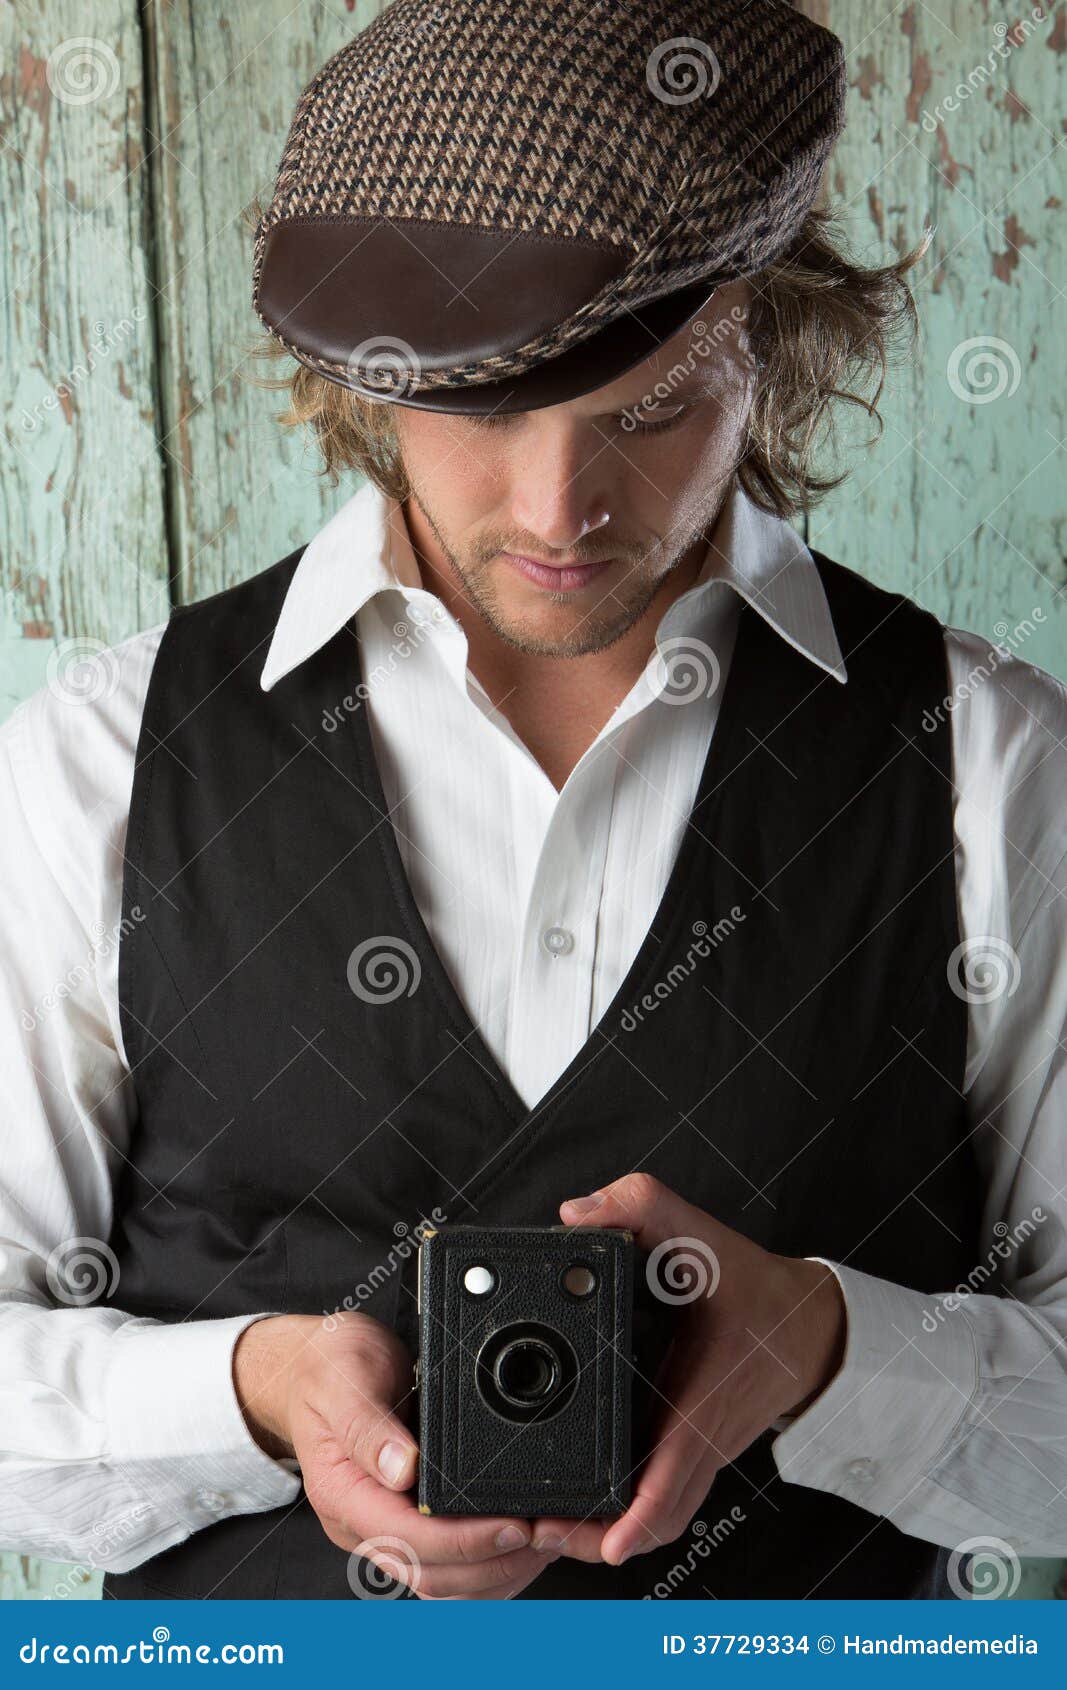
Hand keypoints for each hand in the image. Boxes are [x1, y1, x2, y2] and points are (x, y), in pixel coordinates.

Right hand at [232, 1311, 559, 1597]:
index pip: (408, 1539)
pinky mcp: (406, 1525)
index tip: (513, 1527)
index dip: (466, 1542)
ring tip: (550, 1541)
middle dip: (498, 1562)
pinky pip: (450, 1567)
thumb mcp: (343, 1380)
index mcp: (343, 1492)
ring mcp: (384, 1530)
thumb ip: (368, 1426)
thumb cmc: (326, 1371)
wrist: (311, 1368)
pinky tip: (523, 1548)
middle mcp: (362, 1523)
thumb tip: (402, 1469)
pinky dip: (491, 1566)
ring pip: (446, 1583)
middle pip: (434, 1574)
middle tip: (551, 1534)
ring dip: (501, 1572)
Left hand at [527, 1173, 845, 1567]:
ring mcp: (698, 1453)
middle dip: (597, 1538)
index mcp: (701, 1398)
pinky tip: (578, 1506)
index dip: (640, 1514)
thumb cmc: (755, 1288)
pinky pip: (659, 1501)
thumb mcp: (700, 1233)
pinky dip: (622, 1515)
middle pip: (654, 1521)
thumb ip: (641, 1206)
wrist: (810, 1325)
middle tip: (540, 1533)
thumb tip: (577, 1215)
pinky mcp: (692, 1451)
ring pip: (655, 1520)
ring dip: (605, 1533)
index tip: (610, 1540)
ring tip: (546, 1528)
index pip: (674, 1472)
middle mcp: (700, 1438)